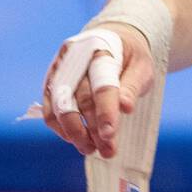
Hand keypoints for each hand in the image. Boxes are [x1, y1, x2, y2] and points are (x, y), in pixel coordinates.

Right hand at [41, 23, 155, 156]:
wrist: (113, 40)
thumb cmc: (130, 57)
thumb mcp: (142, 66)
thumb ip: (133, 86)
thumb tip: (125, 108)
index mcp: (101, 48)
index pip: (102, 84)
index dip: (106, 111)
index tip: (110, 135)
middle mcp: (75, 56)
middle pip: (81, 99)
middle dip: (93, 129)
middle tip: (107, 151)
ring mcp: (59, 68)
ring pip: (61, 106)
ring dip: (75, 133)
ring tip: (92, 150)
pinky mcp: (50, 81)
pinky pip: (49, 109)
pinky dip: (60, 128)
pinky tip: (76, 140)